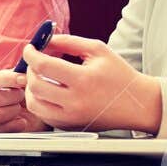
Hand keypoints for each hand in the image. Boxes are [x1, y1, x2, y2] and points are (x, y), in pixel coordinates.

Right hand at [0, 69, 45, 133]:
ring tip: (19, 108)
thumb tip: (30, 62)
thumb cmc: (20, 92)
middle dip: (13, 96)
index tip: (24, 79)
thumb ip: (20, 70)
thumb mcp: (20, 78)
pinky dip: (17, 124)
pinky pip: (3, 129)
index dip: (8, 79)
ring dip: (14, 110)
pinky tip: (20, 120)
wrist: (26, 113)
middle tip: (22, 96)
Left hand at [22, 35, 162, 133]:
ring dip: (30, 88)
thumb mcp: (98, 51)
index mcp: (84, 79)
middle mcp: (75, 101)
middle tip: (34, 64)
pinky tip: (47, 92)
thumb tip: (45, 39)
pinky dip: (39, 102)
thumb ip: (69, 42)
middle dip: (29, 71)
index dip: (31, 55)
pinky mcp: (67, 126)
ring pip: (33, 104)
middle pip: (35, 85)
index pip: (44, 66)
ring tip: (39, 78)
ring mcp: (70, 117)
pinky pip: (42, 115)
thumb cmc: (118, 75)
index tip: (29, 49)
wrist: (136, 104)